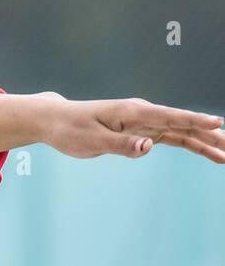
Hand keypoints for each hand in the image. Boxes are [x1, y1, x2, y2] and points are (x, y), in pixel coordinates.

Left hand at [37, 92, 224, 161]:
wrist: (56, 121)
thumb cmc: (70, 130)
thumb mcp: (91, 141)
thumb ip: (121, 144)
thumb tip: (149, 147)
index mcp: (132, 112)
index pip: (170, 117)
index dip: (195, 121)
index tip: (218, 123)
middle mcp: (143, 114)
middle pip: (183, 124)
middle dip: (210, 134)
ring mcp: (145, 122)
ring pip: (182, 132)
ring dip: (206, 142)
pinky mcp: (142, 131)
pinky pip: (173, 138)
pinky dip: (191, 144)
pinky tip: (209, 152)